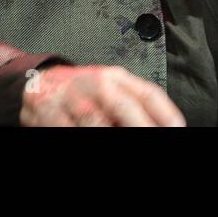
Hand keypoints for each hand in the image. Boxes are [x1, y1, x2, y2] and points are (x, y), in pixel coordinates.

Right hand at [19, 64, 186, 126]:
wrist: (39, 81)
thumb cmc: (81, 90)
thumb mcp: (110, 89)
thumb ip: (133, 105)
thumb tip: (162, 124)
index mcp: (116, 78)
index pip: (148, 94)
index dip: (166, 115)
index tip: (178, 130)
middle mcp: (96, 83)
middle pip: (124, 105)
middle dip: (141, 127)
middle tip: (152, 138)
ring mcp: (72, 96)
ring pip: (95, 120)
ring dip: (106, 132)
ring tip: (116, 137)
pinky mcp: (49, 111)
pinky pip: (68, 128)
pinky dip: (78, 135)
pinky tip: (89, 137)